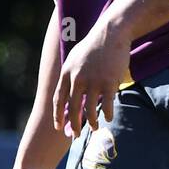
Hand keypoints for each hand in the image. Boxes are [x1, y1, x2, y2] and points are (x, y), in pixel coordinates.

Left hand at [52, 17, 131, 138]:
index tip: (59, 127)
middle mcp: (78, 78)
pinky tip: (108, 118)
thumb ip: (71, 76)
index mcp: (67, 72)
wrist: (111, 33)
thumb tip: (70, 94)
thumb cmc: (94, 47)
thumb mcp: (76, 58)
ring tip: (95, 128)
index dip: (58, 115)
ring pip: (90, 109)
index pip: (59, 99)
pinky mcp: (109, 82)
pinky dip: (107, 114)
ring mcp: (94, 81)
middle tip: (75, 135)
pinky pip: (107, 105)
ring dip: (92, 122)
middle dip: (73, 124)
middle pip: (73, 108)